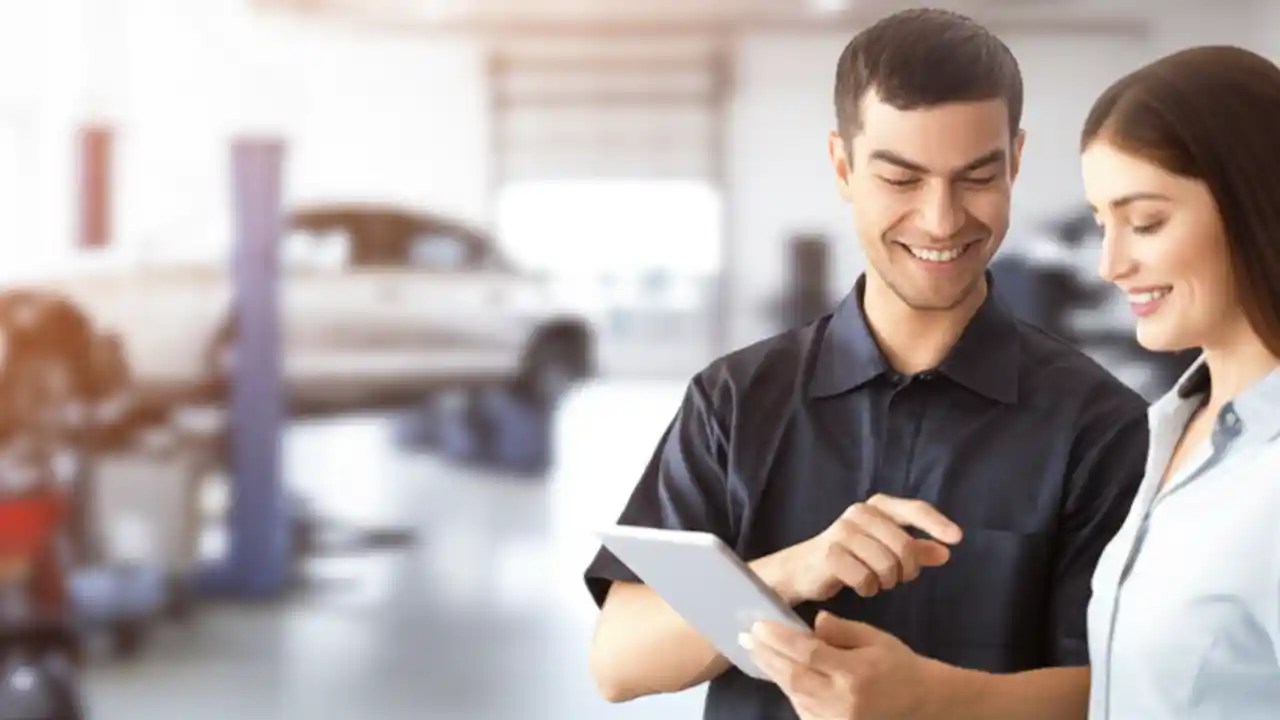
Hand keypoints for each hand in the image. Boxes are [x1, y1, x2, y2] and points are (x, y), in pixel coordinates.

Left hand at [743, 611, 938, 719]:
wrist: (921, 702)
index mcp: (855, 673)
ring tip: (758, 651)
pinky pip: (802, 709)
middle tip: (747, 637)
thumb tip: (812, 621)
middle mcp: (843, 701)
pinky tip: (780, 672)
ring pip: (794, 694)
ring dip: (774, 671)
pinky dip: (789, 689)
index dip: (779, 639)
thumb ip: (841, 630)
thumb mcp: (875, 638)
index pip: (808, 653)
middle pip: (793, 677)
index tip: (758, 625)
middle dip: (766, 655)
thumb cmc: (897, 665)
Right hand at [784, 494, 961, 602]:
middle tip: (898, 579)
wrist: (803, 569)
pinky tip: (861, 587)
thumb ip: (915, 549)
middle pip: (904, 546)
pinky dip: (868, 589)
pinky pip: (866, 579)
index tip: (957, 538)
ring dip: (886, 582)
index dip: (937, 523)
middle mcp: (860, 513)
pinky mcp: (830, 554)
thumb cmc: (849, 557)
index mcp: (877, 507)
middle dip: (907, 570)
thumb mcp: (884, 550)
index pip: (914, 509)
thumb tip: (945, 551)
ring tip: (877, 582)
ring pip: (886, 565)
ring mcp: (843, 532)